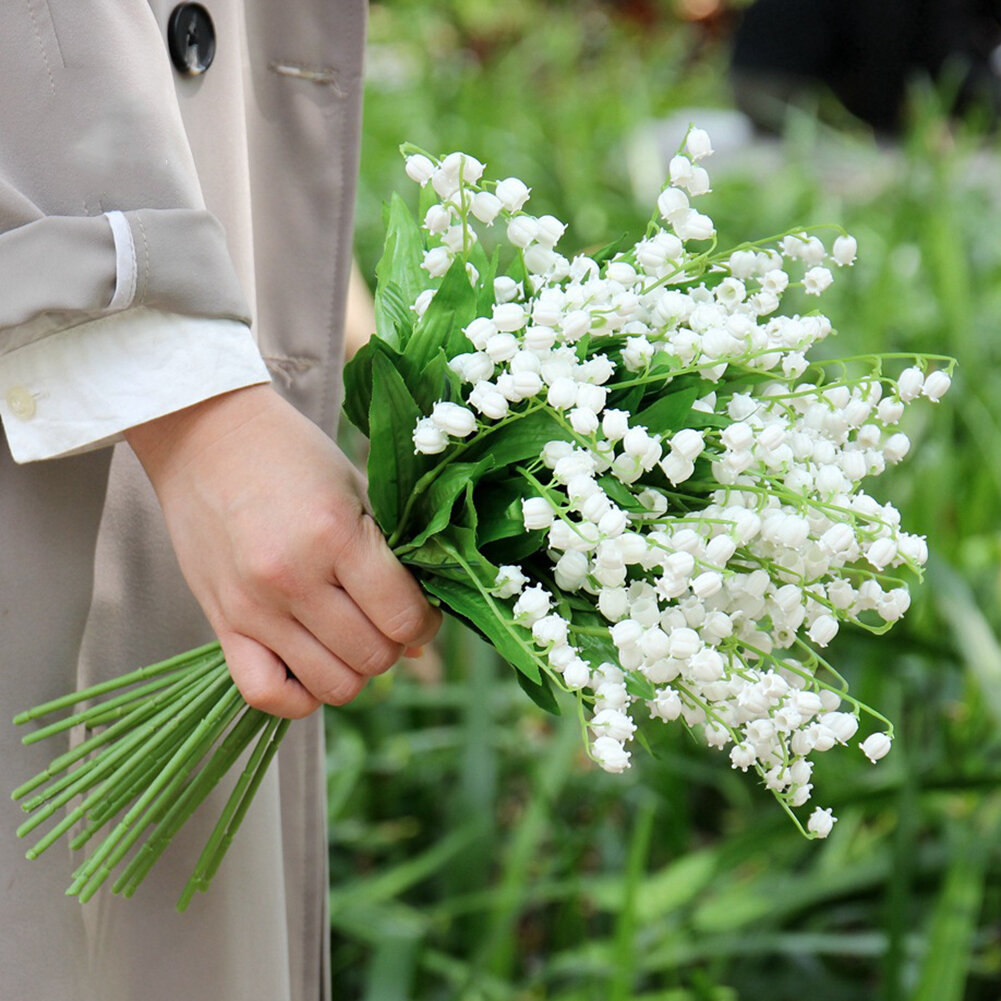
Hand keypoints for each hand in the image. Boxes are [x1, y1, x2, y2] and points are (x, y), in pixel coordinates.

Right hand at [125, 384, 440, 717]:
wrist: (207, 435)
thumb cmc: (293, 456)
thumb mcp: (357, 492)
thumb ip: (392, 560)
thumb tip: (419, 639)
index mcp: (335, 536)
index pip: (403, 617)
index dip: (425, 621)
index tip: (421, 611)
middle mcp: (293, 579)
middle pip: (372, 656)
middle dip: (395, 644)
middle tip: (386, 619)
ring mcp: (253, 607)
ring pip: (332, 686)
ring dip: (355, 669)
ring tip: (352, 637)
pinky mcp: (222, 623)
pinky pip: (266, 695)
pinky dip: (299, 696)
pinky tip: (311, 663)